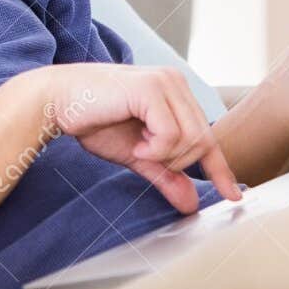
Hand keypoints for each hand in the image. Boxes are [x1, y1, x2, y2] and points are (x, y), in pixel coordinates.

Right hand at [33, 64, 242, 213]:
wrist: (55, 101)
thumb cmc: (91, 121)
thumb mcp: (136, 154)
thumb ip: (165, 175)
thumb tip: (190, 205)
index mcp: (176, 93)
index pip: (208, 136)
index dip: (221, 169)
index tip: (234, 197)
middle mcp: (176, 83)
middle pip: (203, 141)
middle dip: (178, 163)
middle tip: (145, 156)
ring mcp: (166, 83)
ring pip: (191, 139)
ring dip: (164, 155)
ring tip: (137, 147)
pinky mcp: (151, 88)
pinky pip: (172, 134)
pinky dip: (155, 148)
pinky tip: (136, 143)